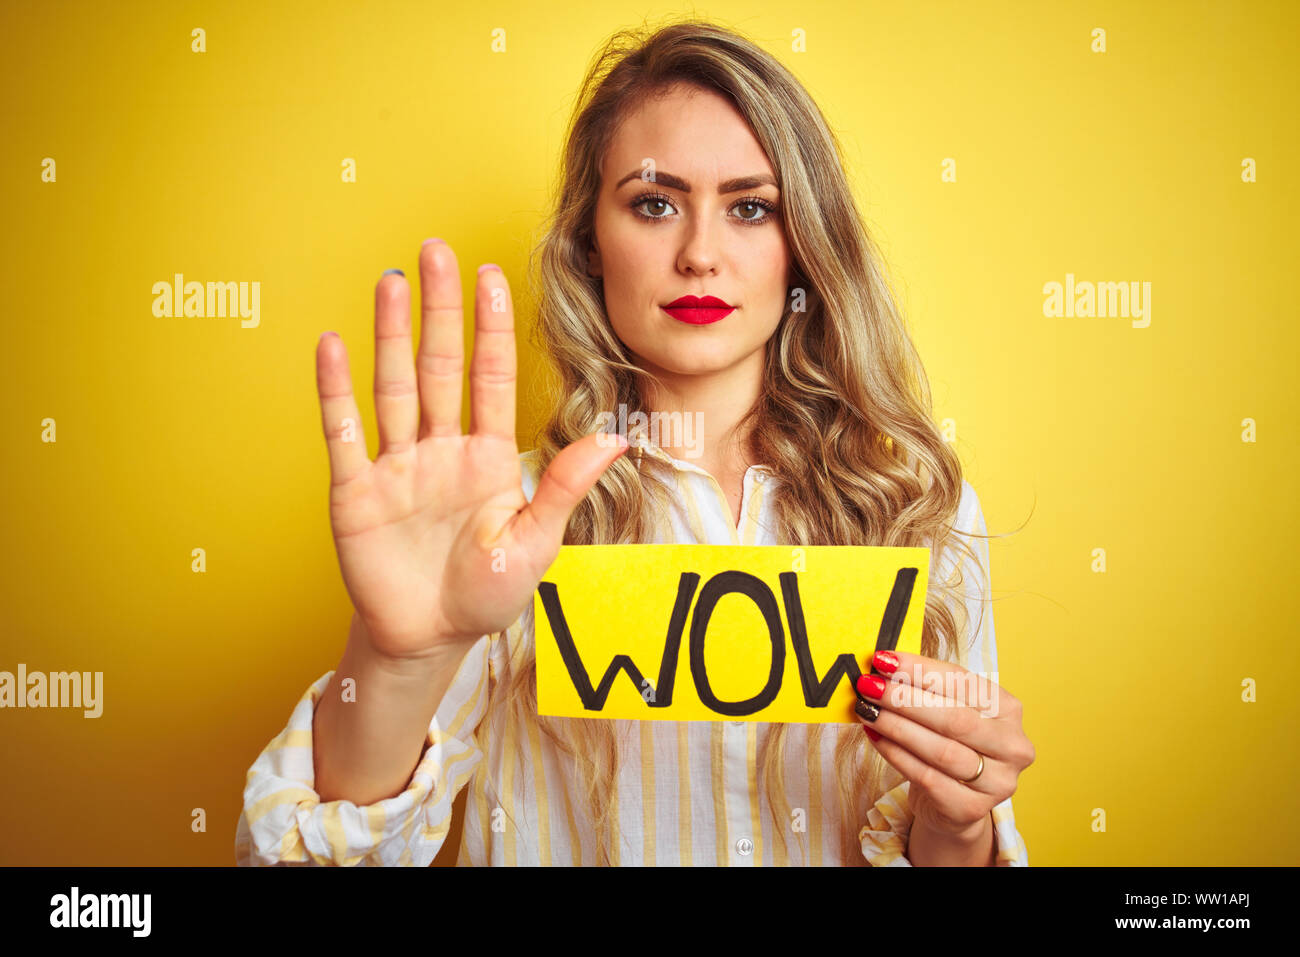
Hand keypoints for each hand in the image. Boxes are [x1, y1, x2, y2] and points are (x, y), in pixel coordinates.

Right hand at [313, 240, 629, 660]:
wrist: (429, 638)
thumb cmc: (486, 592)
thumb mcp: (536, 542)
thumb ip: (564, 485)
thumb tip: (615, 437)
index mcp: (486, 456)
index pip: (490, 377)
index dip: (490, 327)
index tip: (490, 275)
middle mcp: (440, 450)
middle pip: (439, 366)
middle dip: (439, 309)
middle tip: (435, 250)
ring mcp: (396, 466)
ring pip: (392, 387)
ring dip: (390, 334)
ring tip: (390, 281)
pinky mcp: (355, 492)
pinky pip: (344, 433)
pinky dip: (336, 391)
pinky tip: (332, 344)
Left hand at [854, 650, 1034, 841]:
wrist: (952, 799)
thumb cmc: (949, 743)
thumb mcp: (947, 710)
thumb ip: (925, 688)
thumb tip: (884, 664)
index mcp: (1009, 710)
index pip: (963, 683)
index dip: (920, 670)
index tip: (884, 660)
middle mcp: (1012, 746)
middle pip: (954, 718)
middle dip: (905, 699)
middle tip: (869, 686)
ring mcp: (997, 782)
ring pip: (941, 750)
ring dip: (897, 727)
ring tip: (867, 710)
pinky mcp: (971, 809)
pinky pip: (927, 777)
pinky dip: (896, 754)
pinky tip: (874, 736)